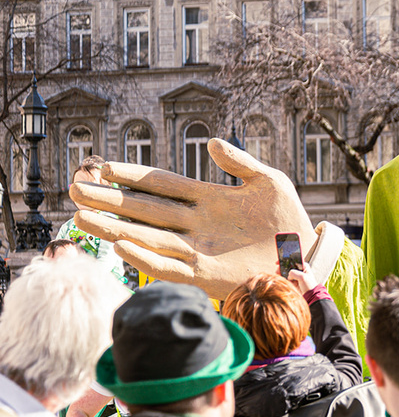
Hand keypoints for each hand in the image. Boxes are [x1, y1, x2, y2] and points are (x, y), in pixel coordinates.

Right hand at [71, 139, 318, 299]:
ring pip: (148, 236)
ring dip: (116, 228)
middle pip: (144, 209)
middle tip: (75, 190)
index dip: (132, 176)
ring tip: (83, 217)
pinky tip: (123, 246)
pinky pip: (170, 266)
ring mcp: (198, 248)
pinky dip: (147, 258)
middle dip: (111, 200)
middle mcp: (195, 223)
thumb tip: (212, 142)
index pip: (162, 184)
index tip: (103, 167)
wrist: (305, 255)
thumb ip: (241, 162)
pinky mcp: (207, 273)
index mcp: (208, 199)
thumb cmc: (288, 219)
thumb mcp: (270, 181)